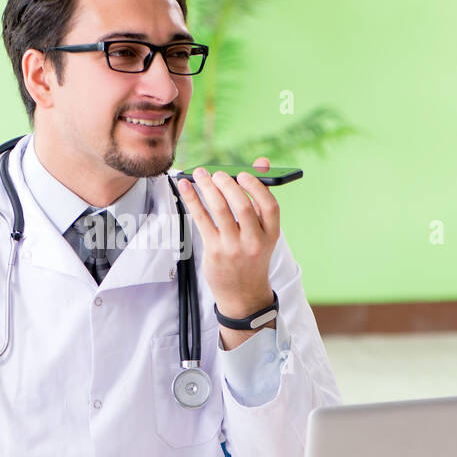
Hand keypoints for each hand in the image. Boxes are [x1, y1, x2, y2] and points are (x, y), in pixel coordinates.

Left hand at [175, 158, 279, 347]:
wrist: (242, 294)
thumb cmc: (251, 256)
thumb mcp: (263, 232)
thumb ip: (261, 198)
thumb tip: (261, 162)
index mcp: (271, 234)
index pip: (270, 206)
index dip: (257, 187)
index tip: (243, 173)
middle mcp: (254, 241)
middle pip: (243, 206)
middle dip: (228, 184)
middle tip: (218, 173)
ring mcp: (233, 248)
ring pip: (220, 210)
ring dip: (208, 187)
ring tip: (201, 174)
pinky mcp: (214, 251)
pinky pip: (202, 220)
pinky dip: (192, 200)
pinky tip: (185, 187)